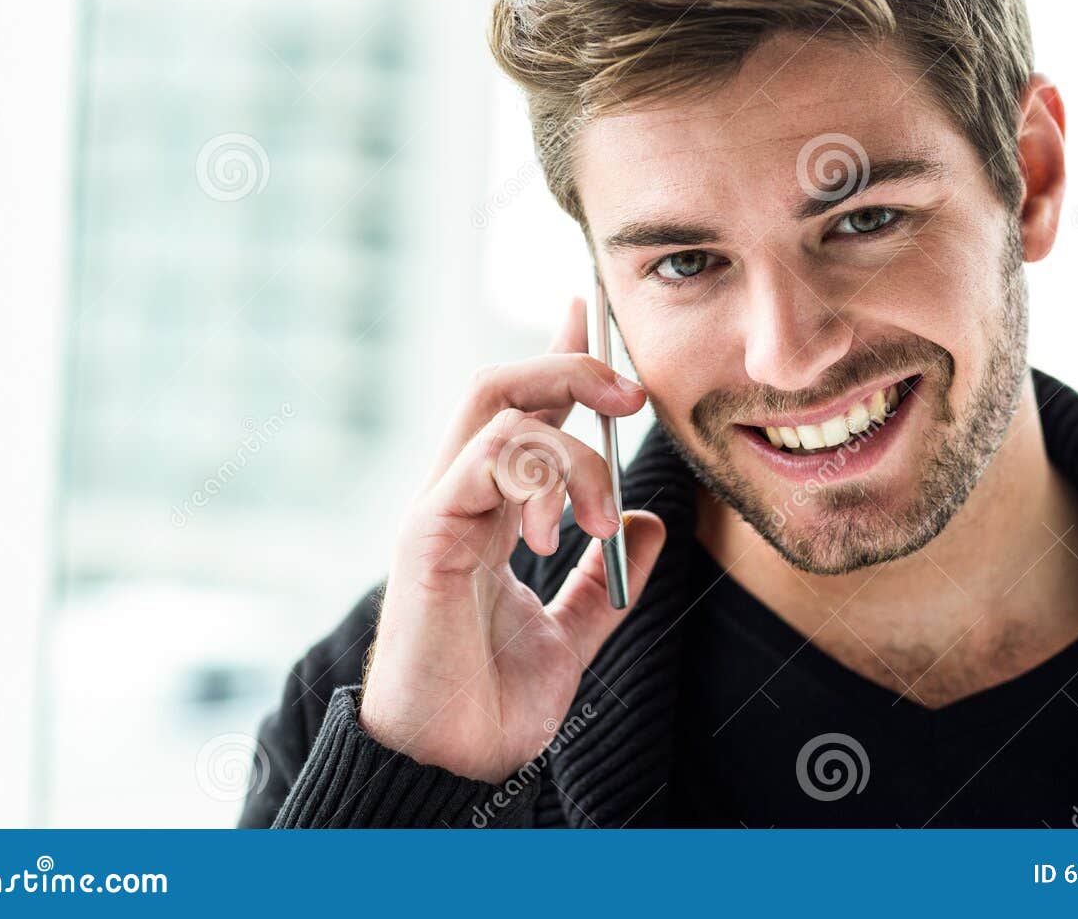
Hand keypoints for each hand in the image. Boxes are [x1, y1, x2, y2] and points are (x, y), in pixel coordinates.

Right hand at [358, 297, 665, 783]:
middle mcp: (459, 499)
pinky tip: (559, 536)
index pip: (522, 412)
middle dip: (569, 365)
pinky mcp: (427, 534)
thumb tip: (650, 523)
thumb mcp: (572, 635)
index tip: (586, 309)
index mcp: (490, 514)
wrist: (453, 768)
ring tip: (600, 518)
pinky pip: (484, 460)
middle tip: (632, 394)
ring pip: (499, 408)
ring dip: (573, 448)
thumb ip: (607, 580)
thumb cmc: (493, 706)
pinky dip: (539, 478)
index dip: (556, 356)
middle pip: (501, 385)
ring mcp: (439, 511)